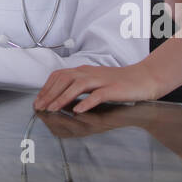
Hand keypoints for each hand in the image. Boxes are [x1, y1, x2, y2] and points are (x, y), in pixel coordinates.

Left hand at [33, 61, 161, 112]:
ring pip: (77, 86)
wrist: (144, 78)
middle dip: (49, 94)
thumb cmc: (119, 82)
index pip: (59, 75)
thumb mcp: (95, 81)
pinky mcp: (113, 89)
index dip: (46, 87)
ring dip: (62, 98)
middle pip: (64, 79)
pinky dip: (86, 102)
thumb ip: (79, 86)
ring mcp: (102, 80)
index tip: (38, 100)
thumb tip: (60, 97)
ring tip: (52, 109)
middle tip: (39, 107)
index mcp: (84, 70)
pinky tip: (77, 110)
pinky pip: (98, 95)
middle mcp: (90, 73)